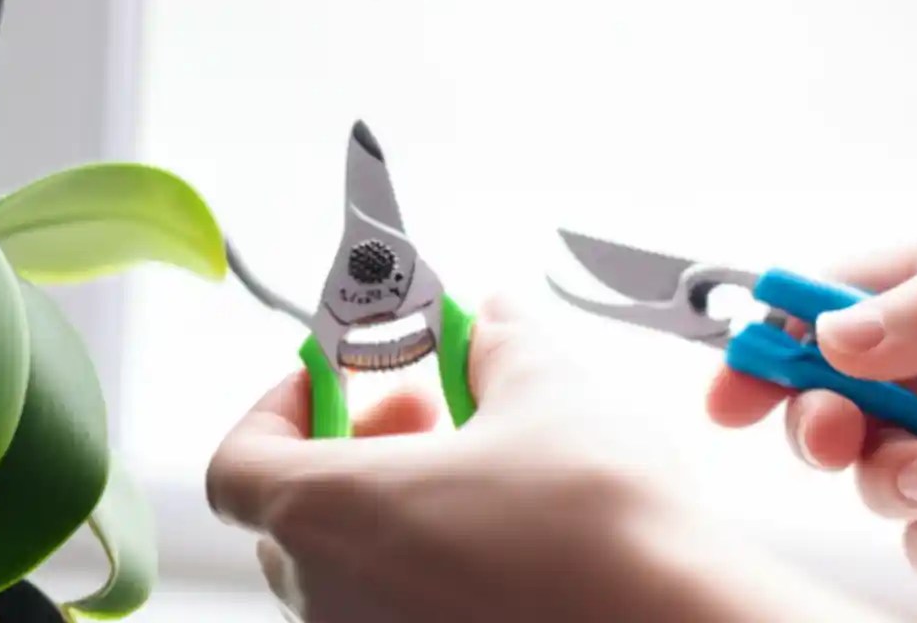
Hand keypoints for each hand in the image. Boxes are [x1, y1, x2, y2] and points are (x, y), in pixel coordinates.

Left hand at [206, 299, 888, 621]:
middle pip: (295, 509)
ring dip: (394, 499)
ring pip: (352, 563)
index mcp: (330, 514)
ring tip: (478, 461)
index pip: (239, 459)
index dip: (285, 401)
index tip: (344, 372)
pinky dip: (428, 555)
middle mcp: (334, 597)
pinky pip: (400, 603)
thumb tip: (490, 322)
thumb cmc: (599, 524)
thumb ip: (499, 347)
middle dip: (353, 442)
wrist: (676, 621)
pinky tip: (508, 526)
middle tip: (423, 406)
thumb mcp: (544, 394)